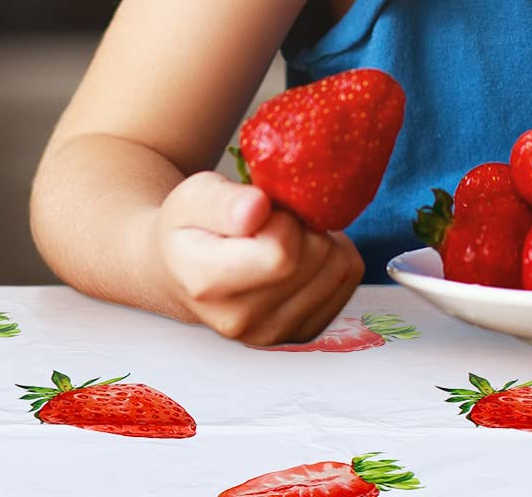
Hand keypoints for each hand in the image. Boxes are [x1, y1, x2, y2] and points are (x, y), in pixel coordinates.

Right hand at [154, 170, 364, 344]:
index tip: (262, 207)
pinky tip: (302, 251)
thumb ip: (222, 202)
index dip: (282, 217)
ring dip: (321, 239)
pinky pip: (347, 279)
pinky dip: (334, 255)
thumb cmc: (188, 227)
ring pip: (338, 267)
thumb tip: (257, 210)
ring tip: (286, 234)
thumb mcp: (192, 197)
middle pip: (315, 257)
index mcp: (208, 283)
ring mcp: (275, 334)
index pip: (280, 252)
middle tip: (274, 218)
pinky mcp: (302, 333)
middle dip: (302, 224)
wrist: (183, 272)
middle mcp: (241, 321)